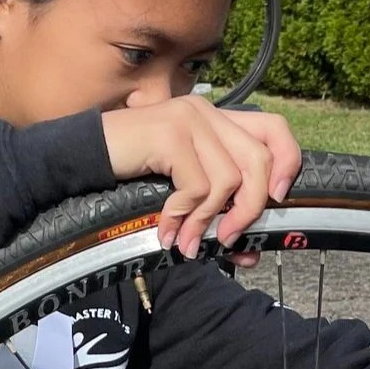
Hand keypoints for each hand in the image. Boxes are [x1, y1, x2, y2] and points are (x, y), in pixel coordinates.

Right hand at [103, 96, 300, 257]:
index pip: (274, 128)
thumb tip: (251, 256)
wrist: (81, 156)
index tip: (277, 198)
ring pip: (229, 179)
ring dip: (209, 221)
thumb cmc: (133, 174)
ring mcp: (189, 120)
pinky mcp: (170, 135)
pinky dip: (185, 217)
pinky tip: (167, 232)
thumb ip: (218, 214)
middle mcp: (208, 113)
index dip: (288, 161)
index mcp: (217, 119)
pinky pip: (197, 187)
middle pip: (259, 160)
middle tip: (228, 240)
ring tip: (189, 242)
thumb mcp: (183, 190)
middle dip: (250, 208)